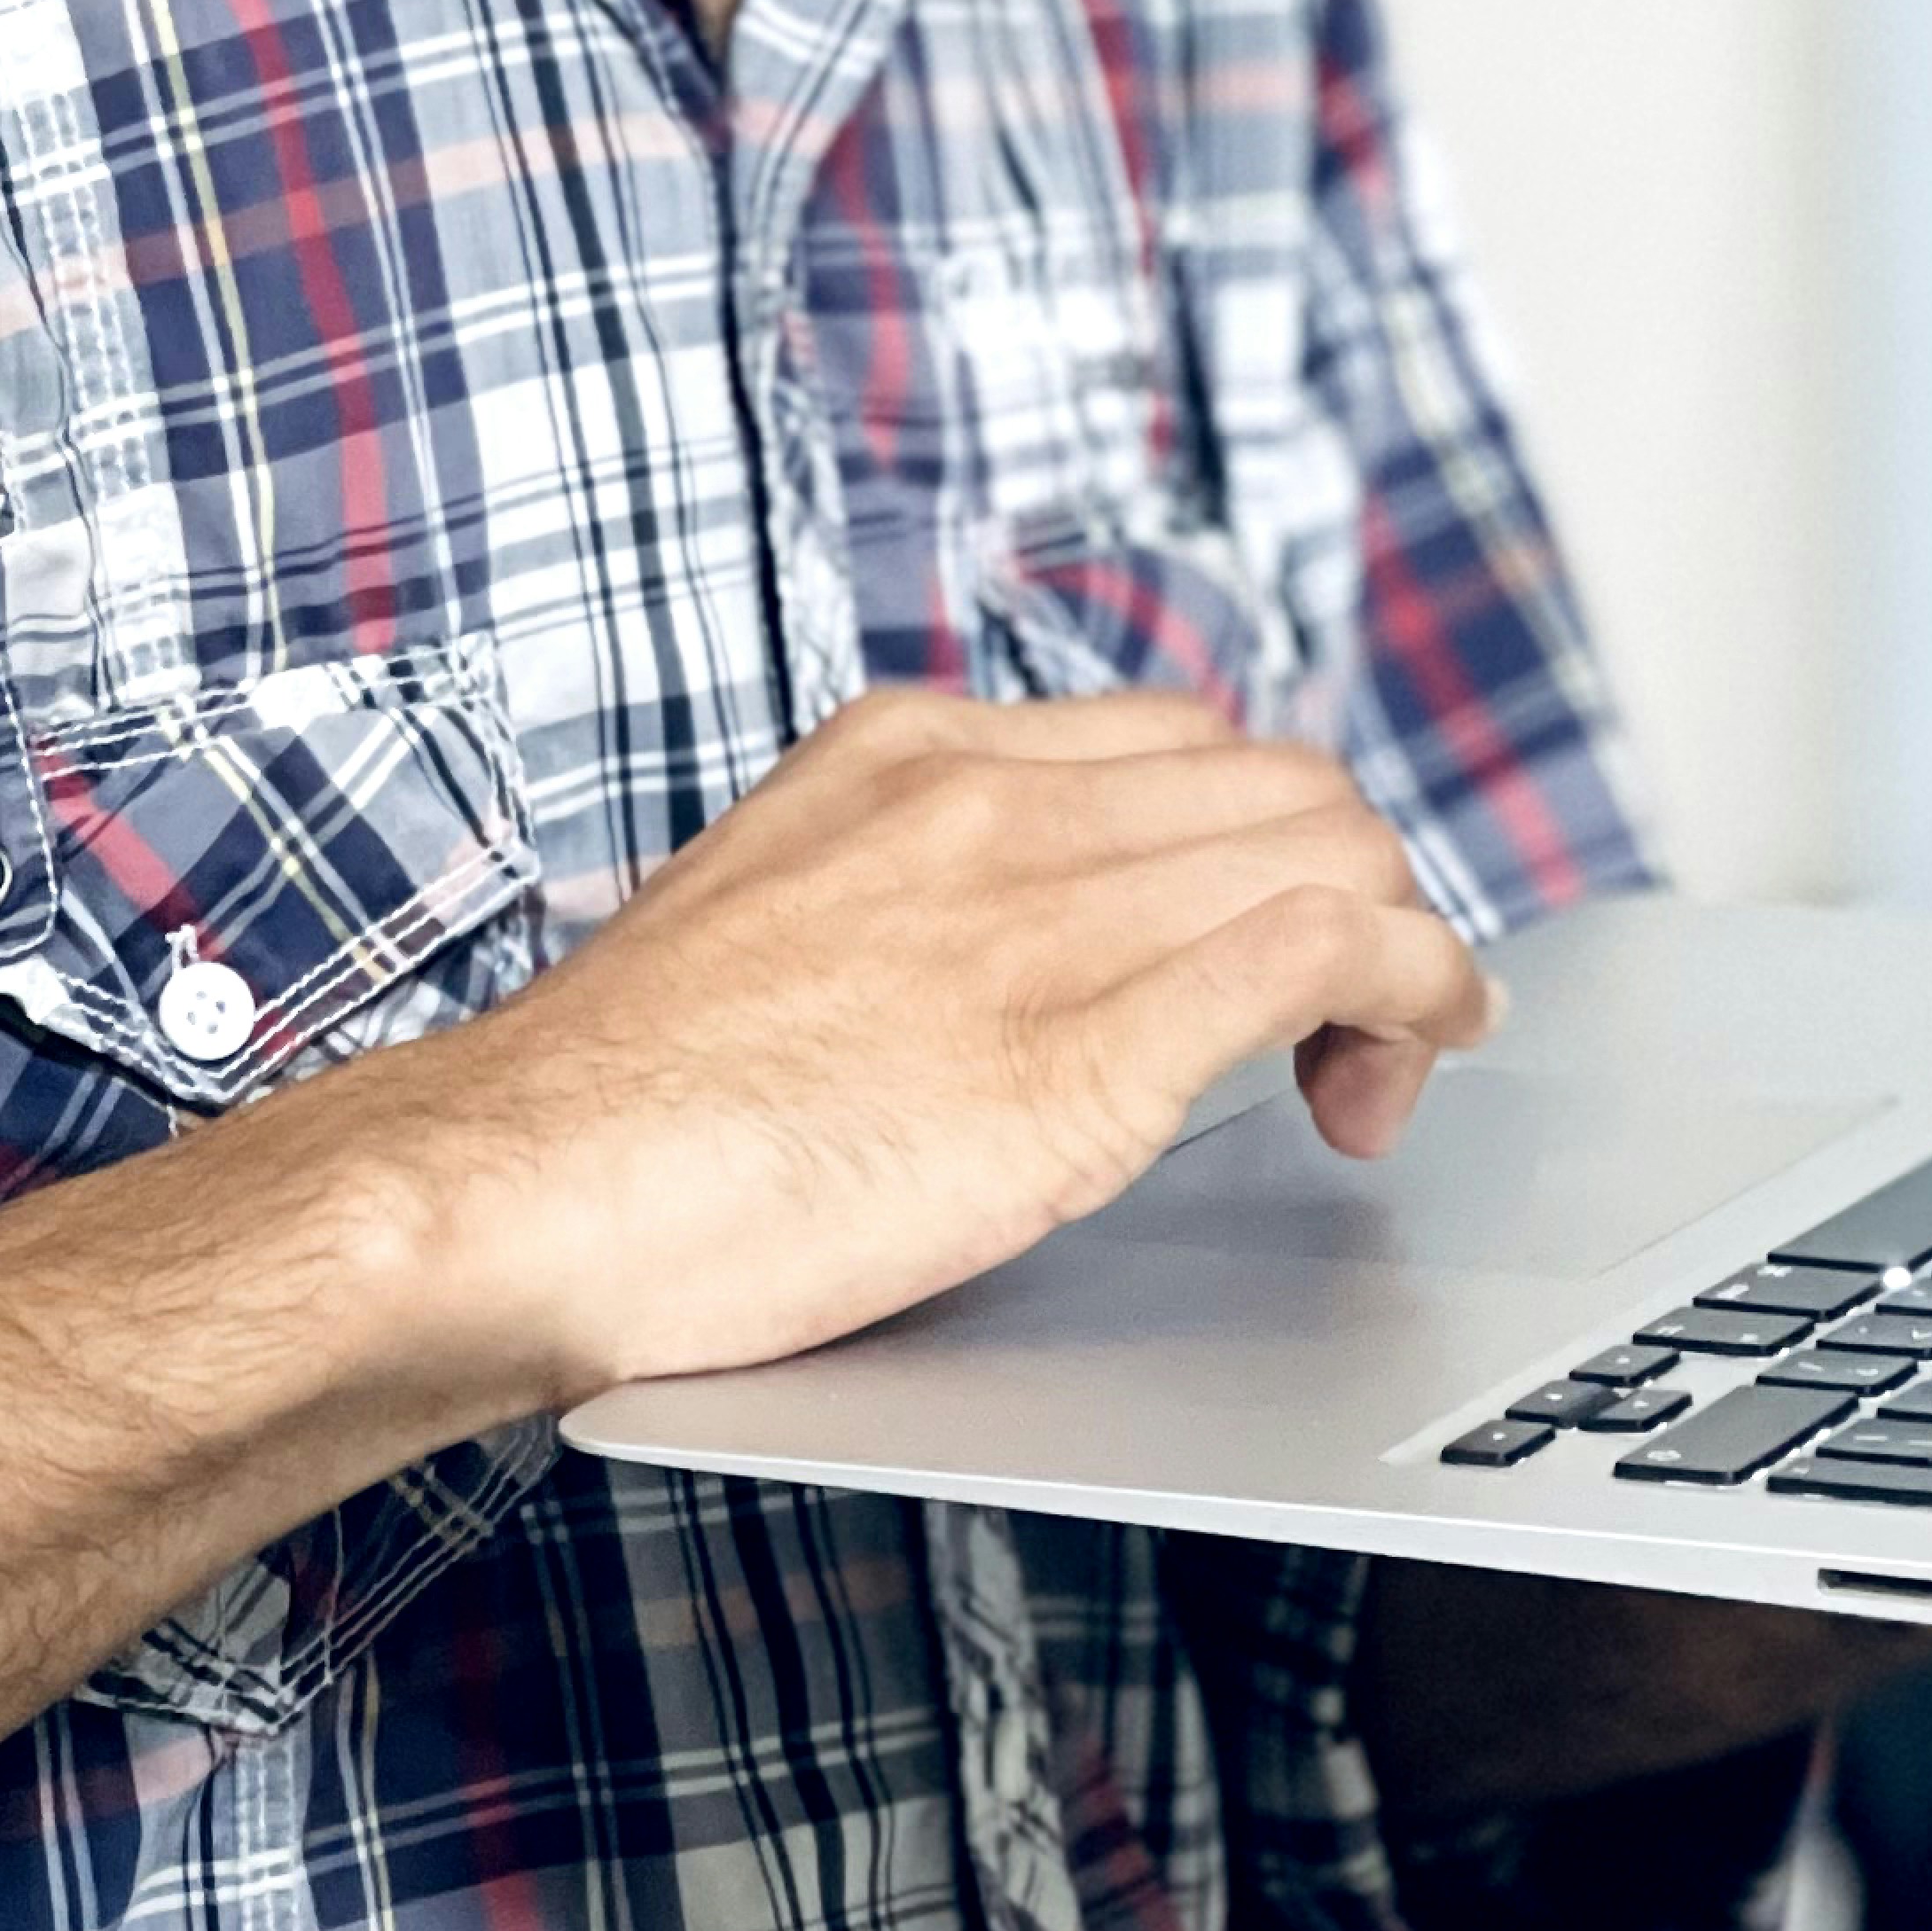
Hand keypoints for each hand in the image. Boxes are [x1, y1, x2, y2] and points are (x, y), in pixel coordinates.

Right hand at [379, 682, 1499, 1418]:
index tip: (1265, 939)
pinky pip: (1321, 950)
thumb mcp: (770, 917)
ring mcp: (1041, 916)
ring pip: (1333, 848)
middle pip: (1282, 783)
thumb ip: (896, 900)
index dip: (1258, 841)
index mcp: (910, 754)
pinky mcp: (1083, 1054)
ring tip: (1377, 1067)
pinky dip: (1416, 988)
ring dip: (1403, 952)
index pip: (1176, 742)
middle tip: (1342, 1030)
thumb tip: (985, 960)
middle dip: (1355, 891)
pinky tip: (1414, 1057)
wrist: (515, 1188)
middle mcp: (991, 800)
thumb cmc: (615, 1108)